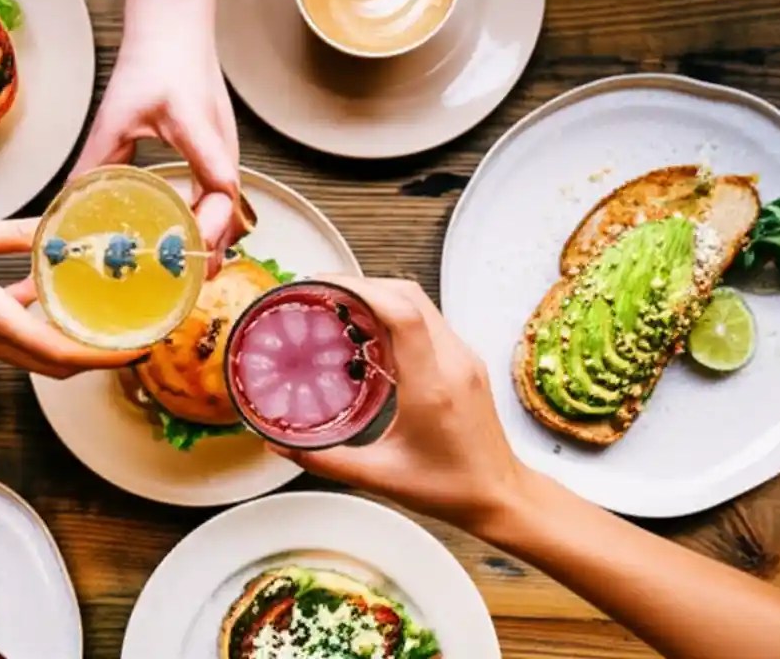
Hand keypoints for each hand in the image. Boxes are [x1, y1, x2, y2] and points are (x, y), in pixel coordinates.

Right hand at [0, 216, 142, 377]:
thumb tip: (59, 229)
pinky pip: (18, 340)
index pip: (60, 352)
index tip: (139, 347)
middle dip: (101, 358)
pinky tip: (52, 291)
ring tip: (107, 316)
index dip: (105, 356)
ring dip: (76, 345)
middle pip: (56, 366)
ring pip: (39, 357)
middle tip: (135, 334)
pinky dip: (46, 328)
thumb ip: (14, 234)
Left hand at [74, 30, 247, 270]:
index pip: (220, 188)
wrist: (176, 30)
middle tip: (188, 285)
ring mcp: (226, 150)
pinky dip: (212, 220)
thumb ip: (94, 161)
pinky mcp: (221, 150)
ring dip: (214, 238)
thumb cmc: (152, 65)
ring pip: (231, 206)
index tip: (190, 251)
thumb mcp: (114, 117)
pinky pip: (224, 195)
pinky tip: (190, 235)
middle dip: (212, 249)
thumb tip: (68, 203)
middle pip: (231, 211)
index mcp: (200, 134)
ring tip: (190, 272)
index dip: (209, 225)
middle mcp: (222, 147)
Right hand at [270, 275, 525, 532]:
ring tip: (338, 305)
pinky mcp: (464, 361)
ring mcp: (463, 358)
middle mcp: (453, 362)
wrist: (500, 495)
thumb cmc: (450, 488)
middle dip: (361, 284)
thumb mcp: (379, 478)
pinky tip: (368, 331)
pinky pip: (428, 319)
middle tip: (320, 292)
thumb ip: (324, 461)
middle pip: (408, 294)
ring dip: (378, 294)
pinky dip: (394, 312)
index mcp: (432, 386)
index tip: (322, 286)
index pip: (402, 313)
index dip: (360, 289)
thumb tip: (279, 447)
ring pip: (419, 302)